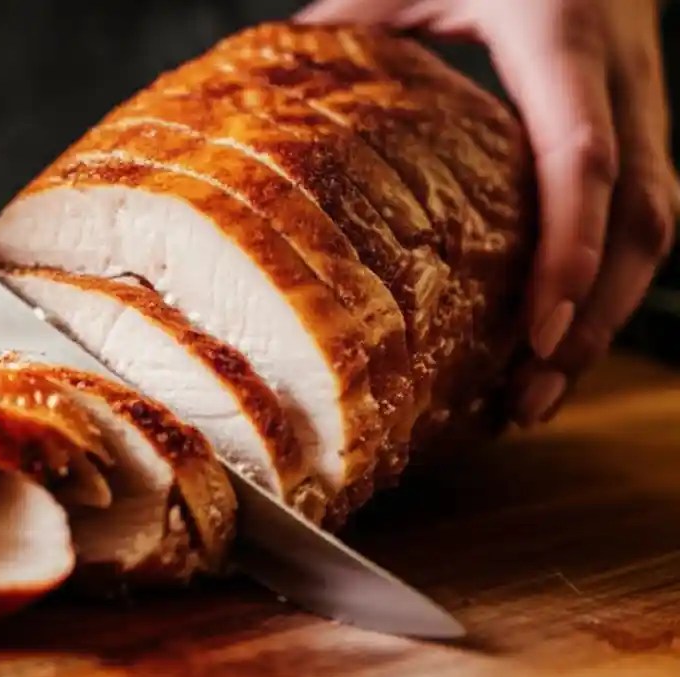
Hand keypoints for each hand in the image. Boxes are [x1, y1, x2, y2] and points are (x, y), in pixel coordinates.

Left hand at [297, 0, 678, 424]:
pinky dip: (609, 282)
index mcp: (561, 36)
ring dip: (607, 316)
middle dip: (594, 317)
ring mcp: (647, 100)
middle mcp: (622, 77)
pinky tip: (559, 336)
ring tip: (538, 394)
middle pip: (642, 215)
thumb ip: (355, 20)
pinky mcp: (647, 120)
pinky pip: (648, 212)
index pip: (584, 158)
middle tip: (530, 398)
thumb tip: (275, 87)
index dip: (571, 249)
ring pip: (660, 225)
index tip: (538, 330)